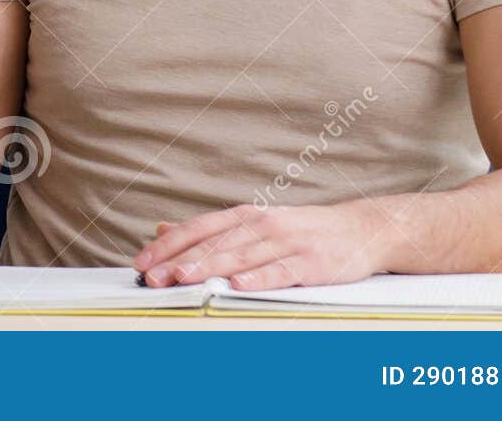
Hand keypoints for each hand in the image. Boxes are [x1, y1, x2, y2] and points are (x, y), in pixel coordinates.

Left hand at [133, 200, 389, 290]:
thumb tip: (163, 230)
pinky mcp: (312, 261)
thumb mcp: (253, 223)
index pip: (198, 229)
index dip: (169, 246)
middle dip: (180, 261)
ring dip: (210, 267)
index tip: (142, 262)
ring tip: (183, 278)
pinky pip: (281, 271)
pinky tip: (237, 285)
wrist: (359, 230)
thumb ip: (210, 230)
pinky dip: (258, 278)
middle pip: (214, 243)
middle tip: (153, 277)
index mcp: (244, 216)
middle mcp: (262, 224)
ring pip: (241, 256)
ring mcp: (287, 241)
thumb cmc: (301, 231)